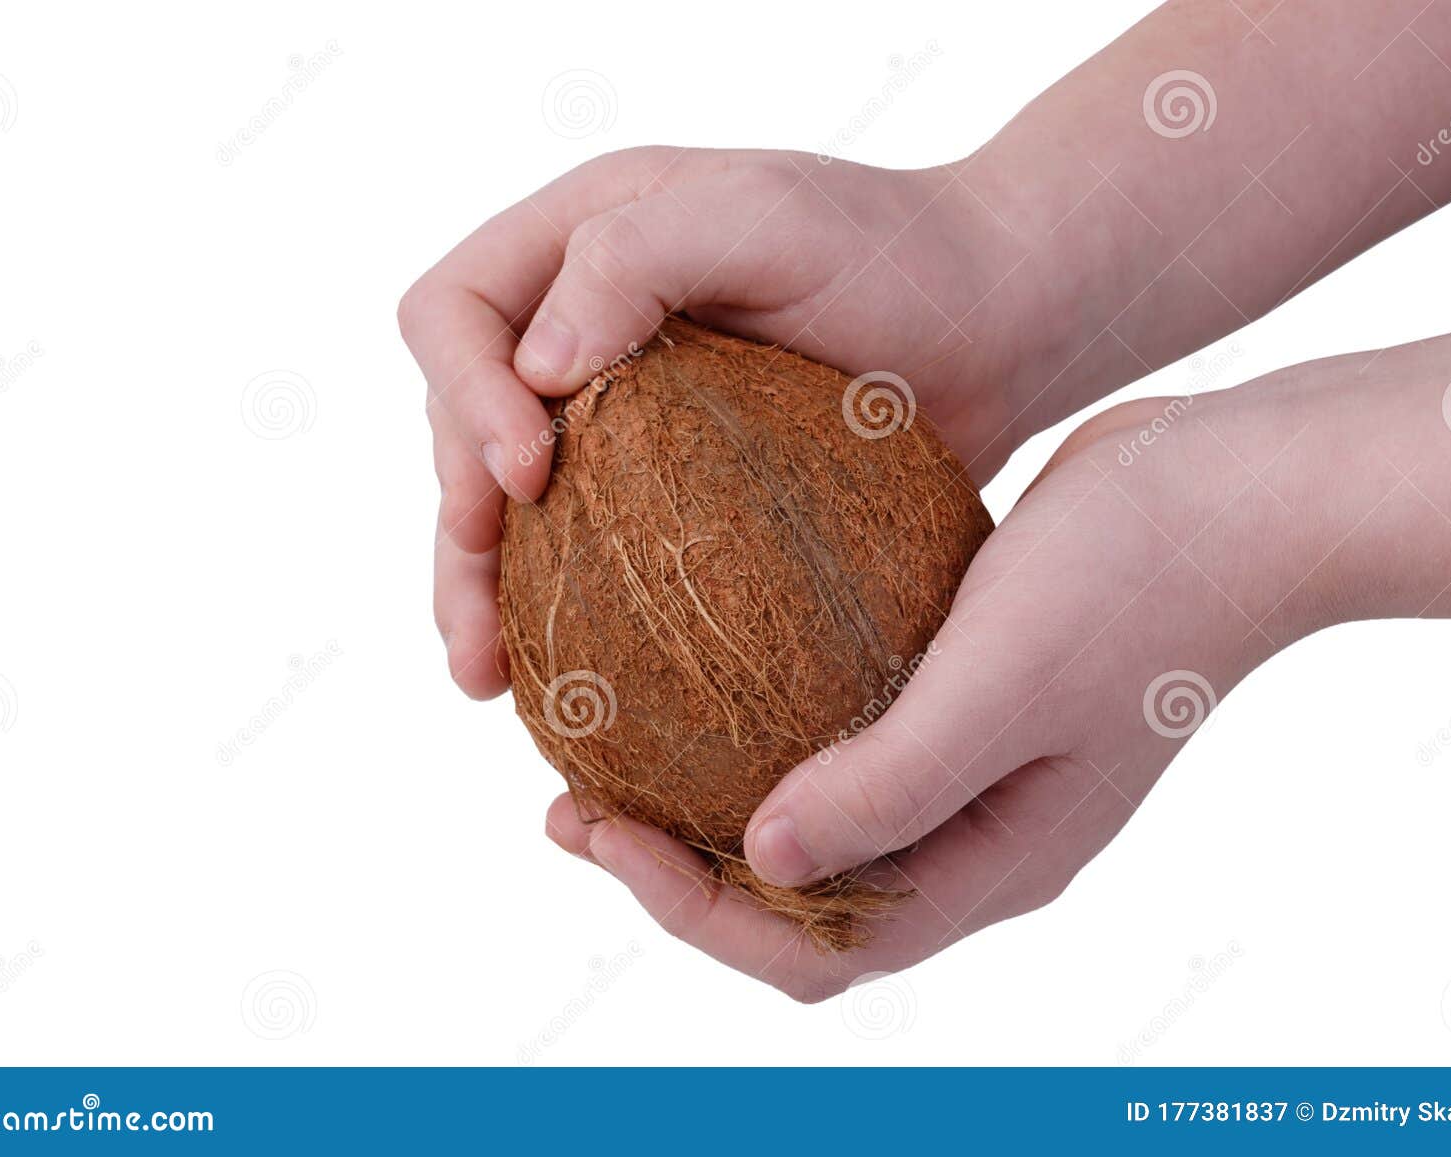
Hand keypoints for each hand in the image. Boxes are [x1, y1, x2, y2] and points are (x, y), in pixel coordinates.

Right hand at [398, 146, 1036, 698]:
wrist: (996, 320)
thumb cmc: (893, 250)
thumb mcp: (766, 215)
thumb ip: (636, 259)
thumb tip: (535, 373)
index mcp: (578, 242)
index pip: (453, 314)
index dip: (463, 397)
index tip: (527, 474)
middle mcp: (580, 326)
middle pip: (459, 427)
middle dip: (457, 529)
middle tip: (481, 632)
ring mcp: (622, 413)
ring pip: (508, 504)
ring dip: (481, 591)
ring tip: (486, 680)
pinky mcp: (668, 488)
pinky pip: (589, 550)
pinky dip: (564, 612)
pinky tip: (564, 680)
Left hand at [549, 314, 1450, 998]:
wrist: (1238, 491)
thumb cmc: (1135, 584)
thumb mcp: (1004, 688)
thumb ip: (892, 786)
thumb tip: (764, 858)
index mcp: (989, 866)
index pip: (816, 947)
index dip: (690, 910)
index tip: (596, 825)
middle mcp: (976, 838)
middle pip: (801, 902)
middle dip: (678, 871)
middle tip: (574, 800)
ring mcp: (974, 771)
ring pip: (816, 823)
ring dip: (709, 801)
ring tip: (613, 745)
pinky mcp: (965, 698)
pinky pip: (844, 739)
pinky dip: (763, 727)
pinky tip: (702, 661)